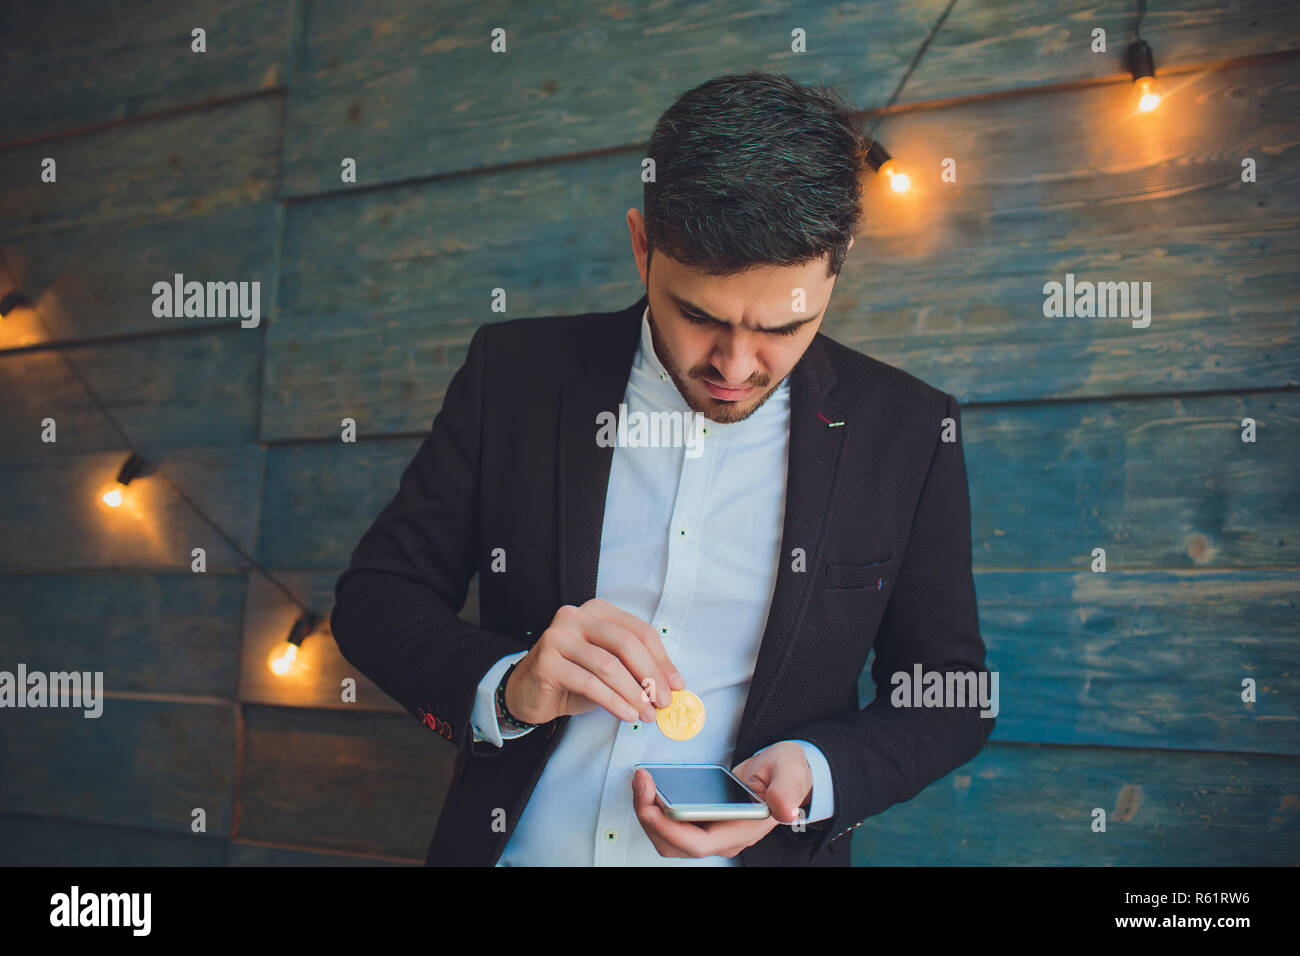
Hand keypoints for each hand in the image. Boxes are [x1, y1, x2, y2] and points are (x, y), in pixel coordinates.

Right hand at [504, 598, 684, 725]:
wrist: (529, 692)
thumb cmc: (574, 678)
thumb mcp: (608, 667)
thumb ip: (635, 669)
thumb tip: (672, 686)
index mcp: (597, 611)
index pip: (639, 631)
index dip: (662, 659)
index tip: (677, 686)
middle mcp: (576, 617)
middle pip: (625, 643)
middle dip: (651, 675)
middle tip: (663, 703)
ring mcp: (558, 636)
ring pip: (608, 665)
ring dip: (633, 694)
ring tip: (646, 714)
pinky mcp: (546, 661)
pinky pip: (589, 683)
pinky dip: (613, 702)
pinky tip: (626, 715)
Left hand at [631, 742, 812, 857]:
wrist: (787, 773)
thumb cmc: (788, 772)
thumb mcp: (791, 772)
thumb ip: (786, 789)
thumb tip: (784, 810)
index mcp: (745, 828)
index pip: (700, 844)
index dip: (670, 829)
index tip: (652, 804)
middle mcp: (726, 837)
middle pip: (677, 845)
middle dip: (651, 818)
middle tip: (641, 783)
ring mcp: (714, 832)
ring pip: (670, 839)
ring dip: (649, 814)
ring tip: (642, 783)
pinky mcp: (705, 822)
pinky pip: (672, 826)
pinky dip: (656, 809)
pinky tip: (651, 787)